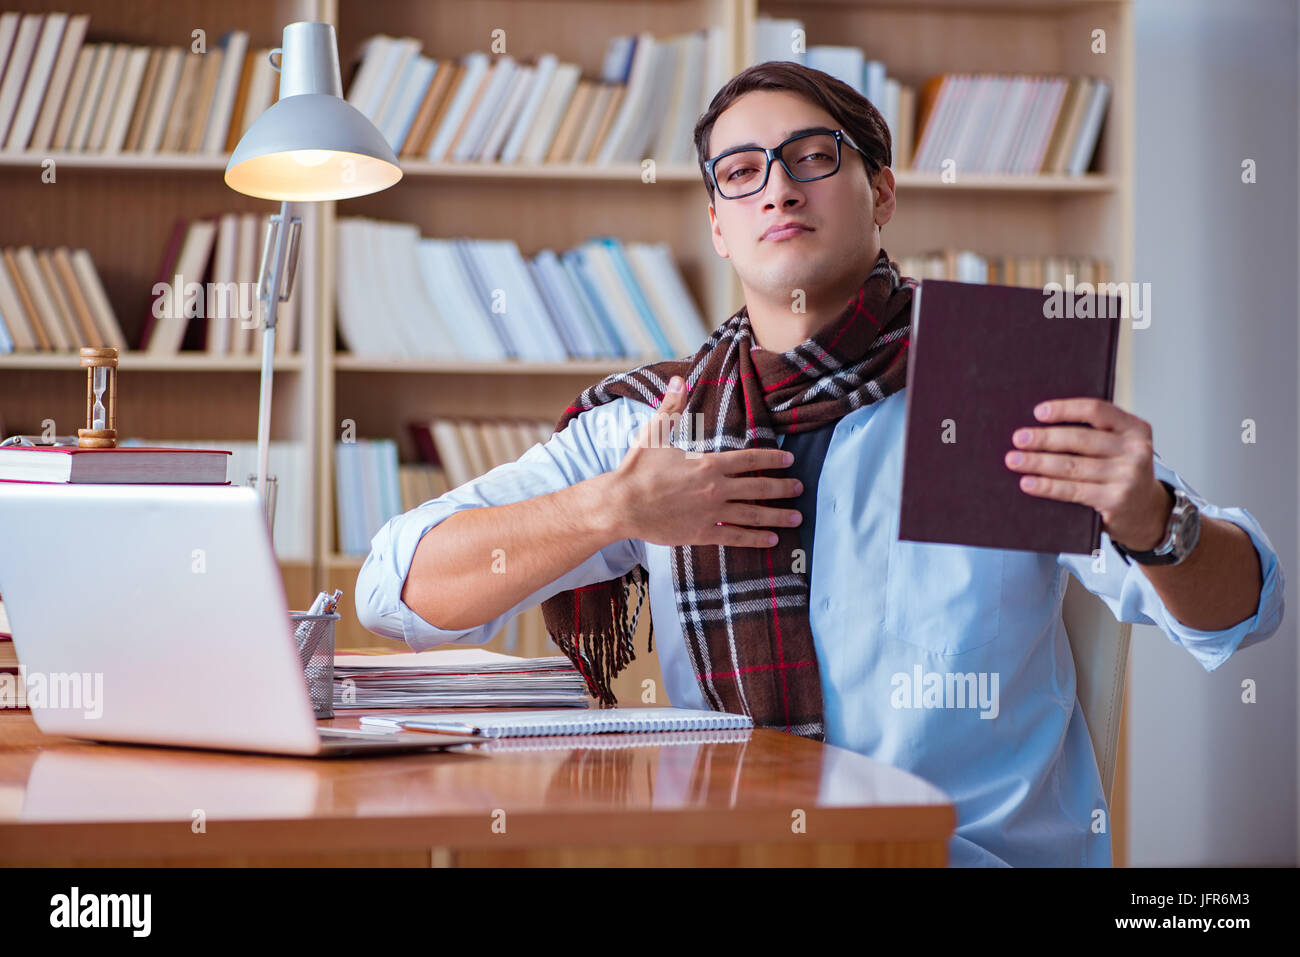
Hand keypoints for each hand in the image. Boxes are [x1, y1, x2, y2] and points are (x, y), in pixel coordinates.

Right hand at [608, 376, 802, 547]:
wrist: (621, 504)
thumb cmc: (637, 469)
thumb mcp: (655, 433)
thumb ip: (672, 407)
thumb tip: (678, 379)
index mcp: (708, 463)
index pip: (751, 459)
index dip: (773, 458)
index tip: (790, 460)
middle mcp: (716, 488)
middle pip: (759, 487)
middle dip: (783, 488)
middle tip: (800, 488)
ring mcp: (711, 513)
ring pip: (753, 514)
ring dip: (778, 516)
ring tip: (797, 518)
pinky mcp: (702, 533)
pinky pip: (735, 536)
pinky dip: (755, 539)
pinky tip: (771, 540)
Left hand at [1004, 397, 1172, 550]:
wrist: (1146, 512)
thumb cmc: (1121, 472)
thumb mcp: (1119, 446)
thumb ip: (1095, 433)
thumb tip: (1041, 425)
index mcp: (1136, 428)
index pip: (1096, 410)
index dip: (1065, 409)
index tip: (1038, 412)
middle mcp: (1136, 450)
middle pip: (1080, 439)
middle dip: (1044, 438)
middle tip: (1018, 438)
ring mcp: (1127, 477)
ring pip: (1072, 466)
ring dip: (1037, 463)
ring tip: (1014, 460)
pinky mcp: (1115, 500)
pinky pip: (1072, 490)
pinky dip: (1046, 486)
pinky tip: (1027, 482)